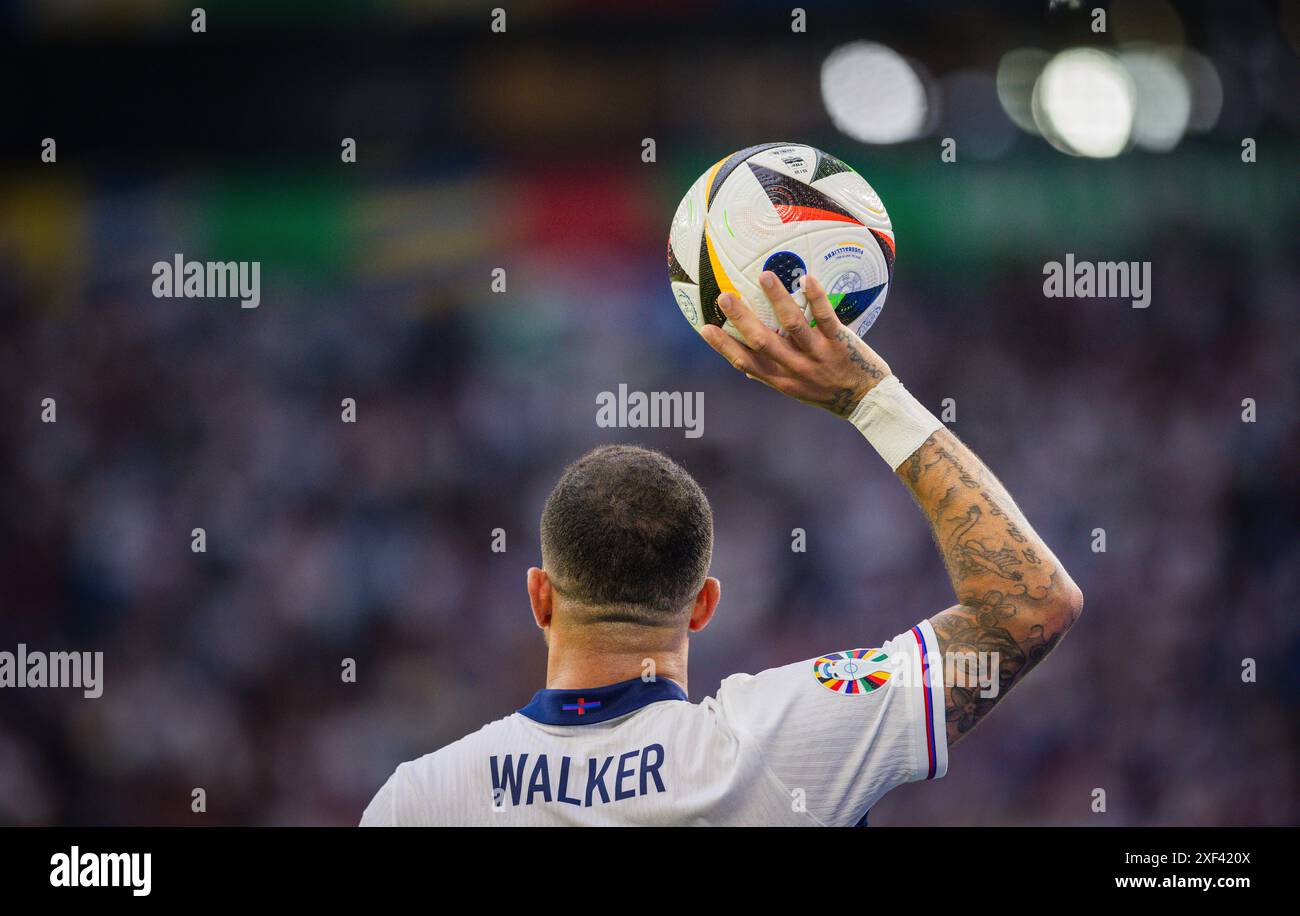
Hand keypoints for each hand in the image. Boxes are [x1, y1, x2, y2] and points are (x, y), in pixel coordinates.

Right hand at [700, 271, 891, 416]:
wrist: (866, 401)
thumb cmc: (828, 391)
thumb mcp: (797, 389)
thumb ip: (774, 374)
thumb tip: (745, 366)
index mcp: (781, 380)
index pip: (745, 362)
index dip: (724, 346)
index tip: (705, 327)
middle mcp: (796, 368)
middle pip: (762, 342)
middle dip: (741, 319)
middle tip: (724, 296)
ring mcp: (817, 356)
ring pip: (792, 325)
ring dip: (777, 300)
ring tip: (764, 276)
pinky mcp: (839, 344)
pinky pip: (825, 318)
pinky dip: (815, 297)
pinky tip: (807, 278)